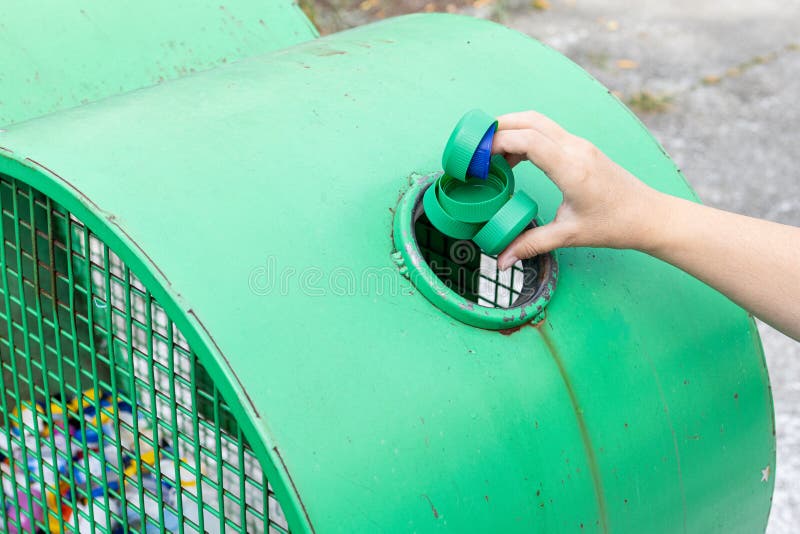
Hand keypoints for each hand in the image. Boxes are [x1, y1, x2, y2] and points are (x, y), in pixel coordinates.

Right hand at [491, 111, 662, 269]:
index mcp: (571, 168)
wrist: (649, 216)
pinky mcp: (582, 148)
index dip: (499, 142)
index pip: (529, 140)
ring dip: (512, 130)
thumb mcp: (569, 236)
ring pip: (539, 122)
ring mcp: (580, 145)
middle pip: (530, 120)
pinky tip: (515, 159)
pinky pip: (548, 132)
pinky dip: (526, 137)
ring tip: (491, 154)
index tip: (478, 157)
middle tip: (475, 146)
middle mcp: (575, 148)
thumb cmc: (615, 224)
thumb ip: (531, 244)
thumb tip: (502, 260)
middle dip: (499, 127)